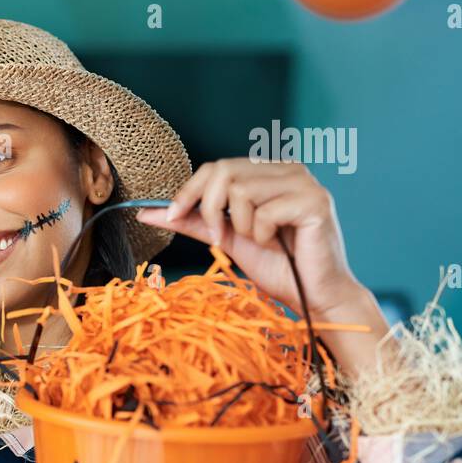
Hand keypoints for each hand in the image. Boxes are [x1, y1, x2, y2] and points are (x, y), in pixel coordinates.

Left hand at [136, 159, 387, 378]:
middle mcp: (289, 169)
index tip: (171, 216)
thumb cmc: (277, 266)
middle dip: (210, 208)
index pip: (217, 166)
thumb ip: (192, 221)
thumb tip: (146, 213)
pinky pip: (264, 212)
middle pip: (224, 171)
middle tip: (220, 238)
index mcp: (269, 172)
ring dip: (240, 226)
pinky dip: (261, 235)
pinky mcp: (315, 202)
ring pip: (241, 191)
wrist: (314, 296)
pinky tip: (279, 245)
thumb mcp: (225, 238)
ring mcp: (306, 182)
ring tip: (260, 241)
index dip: (189, 190)